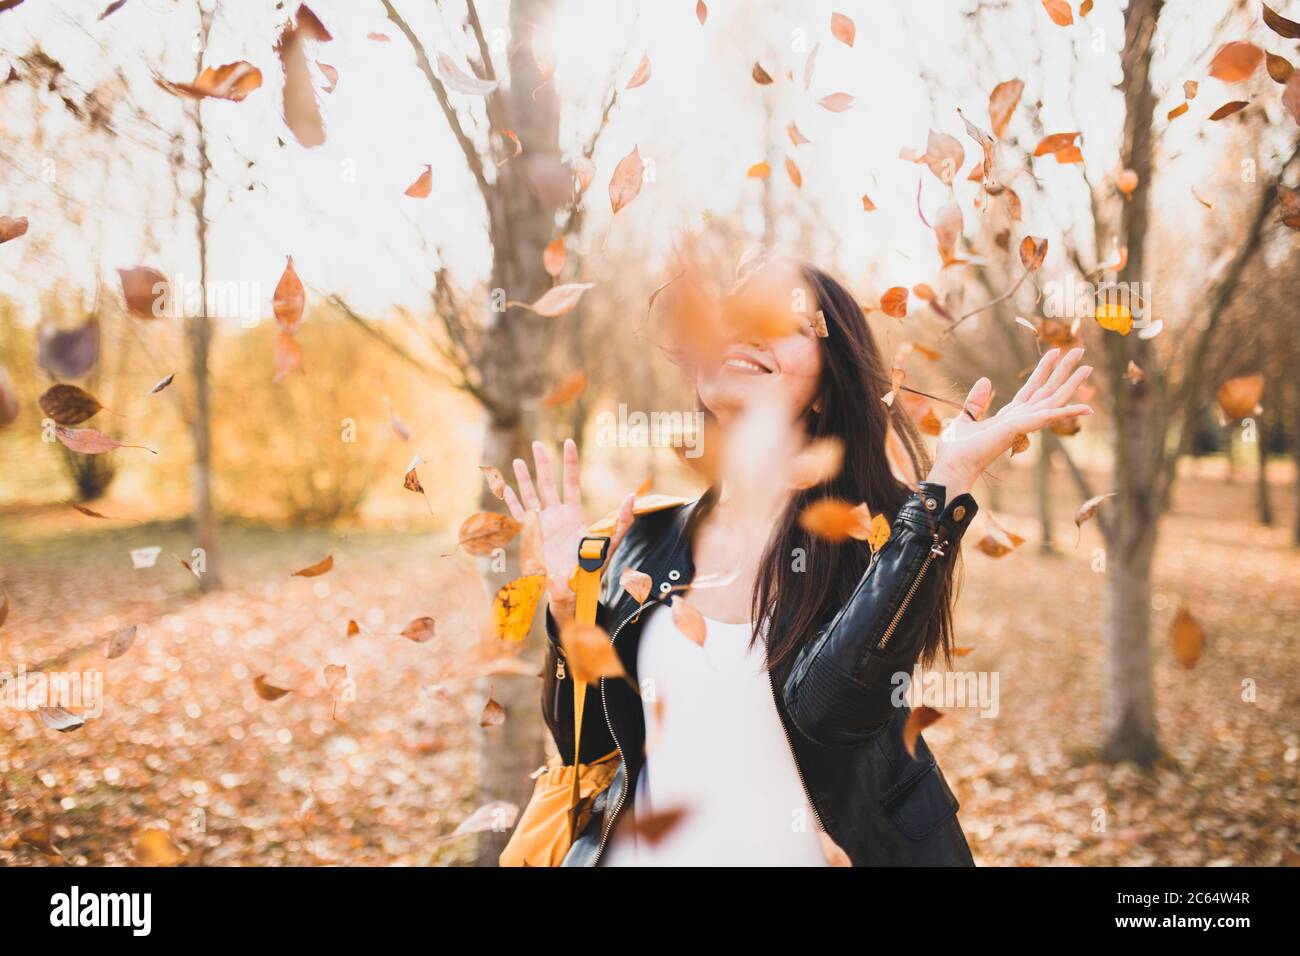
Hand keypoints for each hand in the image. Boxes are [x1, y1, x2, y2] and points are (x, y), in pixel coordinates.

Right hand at [501, 438, 634, 618]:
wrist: (571, 591)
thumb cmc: (590, 569)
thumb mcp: (610, 543)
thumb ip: (621, 522)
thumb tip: (632, 498)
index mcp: (573, 515)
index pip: (571, 483)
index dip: (570, 463)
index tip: (568, 443)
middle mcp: (555, 517)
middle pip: (547, 484)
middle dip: (543, 464)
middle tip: (537, 444)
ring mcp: (541, 526)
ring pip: (531, 496)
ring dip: (524, 479)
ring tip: (519, 461)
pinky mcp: (531, 538)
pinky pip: (519, 517)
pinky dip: (512, 503)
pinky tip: (506, 489)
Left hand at [926, 347, 1092, 497]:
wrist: (953, 466)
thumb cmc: (957, 449)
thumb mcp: (965, 417)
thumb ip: (976, 401)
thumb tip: (985, 380)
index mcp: (1010, 415)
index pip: (1032, 387)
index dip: (1043, 369)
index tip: (1054, 351)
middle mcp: (1021, 418)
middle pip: (1048, 389)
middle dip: (1064, 370)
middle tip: (1080, 350)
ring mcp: (1023, 423)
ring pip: (1053, 399)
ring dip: (1071, 384)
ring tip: (1088, 366)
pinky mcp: (1020, 427)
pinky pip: (1049, 417)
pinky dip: (1068, 412)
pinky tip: (1087, 408)